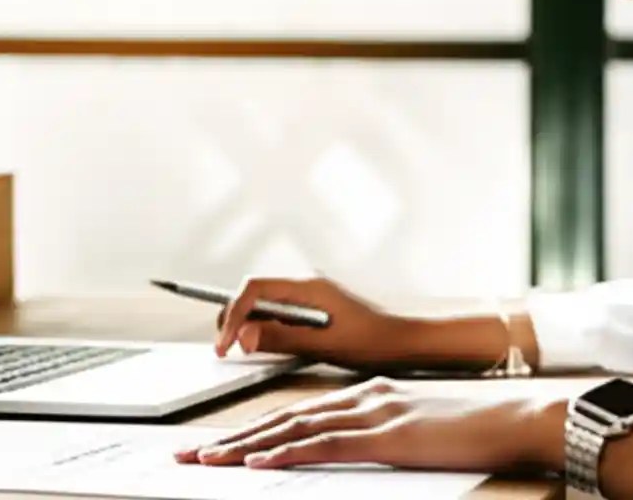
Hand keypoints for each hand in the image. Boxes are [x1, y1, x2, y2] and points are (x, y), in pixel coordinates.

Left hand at [174, 377, 566, 472]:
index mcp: (366, 395)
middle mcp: (361, 398)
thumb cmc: (471, 430)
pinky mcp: (387, 436)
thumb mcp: (415, 428)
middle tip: (190, 456)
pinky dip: (289, 453)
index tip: (218, 446)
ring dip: (245, 447)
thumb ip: (380, 432)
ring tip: (208, 462)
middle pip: (282, 417)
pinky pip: (327, 446)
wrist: (513, 419)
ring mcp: (373, 414)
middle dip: (231, 439)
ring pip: (294, 429)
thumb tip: (350, 446)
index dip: (252, 429)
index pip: (295, 412)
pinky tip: (261, 462)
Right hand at [214, 276, 412, 368]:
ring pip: (265, 303)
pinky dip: (267, 327)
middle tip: (227, 348)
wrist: (407, 340)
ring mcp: (311, 294)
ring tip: (244, 348)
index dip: (233, 315)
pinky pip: (280, 312)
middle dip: (235, 318)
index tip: (225, 343)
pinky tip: (269, 344)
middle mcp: (307, 284)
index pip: (254, 289)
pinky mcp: (315, 307)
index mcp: (309, 286)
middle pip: (255, 293)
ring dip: (250, 324)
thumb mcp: (325, 345)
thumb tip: (245, 335)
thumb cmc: (375, 341)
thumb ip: (282, 339)